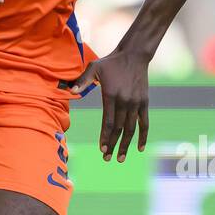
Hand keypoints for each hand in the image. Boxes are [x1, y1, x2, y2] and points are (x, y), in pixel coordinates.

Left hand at [66, 48, 149, 162]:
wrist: (134, 55)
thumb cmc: (111, 62)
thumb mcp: (94, 68)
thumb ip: (82, 81)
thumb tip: (70, 92)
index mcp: (111, 95)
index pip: (108, 122)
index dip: (105, 137)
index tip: (101, 149)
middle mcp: (124, 102)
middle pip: (118, 129)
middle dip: (112, 145)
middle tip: (107, 158)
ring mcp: (136, 103)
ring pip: (131, 129)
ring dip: (126, 145)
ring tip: (120, 158)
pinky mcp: (144, 103)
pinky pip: (144, 123)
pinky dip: (143, 136)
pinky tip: (140, 148)